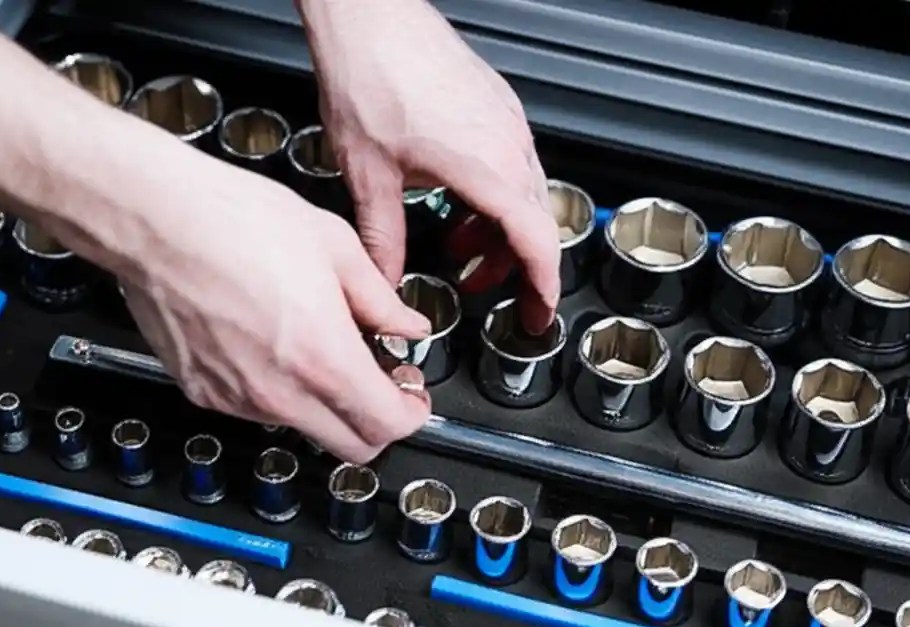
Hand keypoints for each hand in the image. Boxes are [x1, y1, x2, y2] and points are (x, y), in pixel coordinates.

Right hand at [100, 135, 431, 461]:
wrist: (153, 218)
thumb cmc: (233, 219)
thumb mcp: (334, 246)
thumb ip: (380, 299)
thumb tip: (407, 325)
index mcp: (322, 357)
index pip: (387, 426)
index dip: (413, 414)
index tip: (413, 394)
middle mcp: (279, 392)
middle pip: (352, 448)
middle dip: (378, 423)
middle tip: (382, 382)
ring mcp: (237, 398)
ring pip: (304, 429)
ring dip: (327, 405)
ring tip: (323, 349)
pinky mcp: (202, 391)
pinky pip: (257, 411)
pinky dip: (281, 392)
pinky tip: (278, 345)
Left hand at [299, 0, 559, 332]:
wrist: (368, 16)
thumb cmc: (370, 76)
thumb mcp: (368, 176)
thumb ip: (382, 240)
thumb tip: (387, 284)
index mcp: (487, 166)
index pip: (536, 243)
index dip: (541, 287)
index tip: (537, 314)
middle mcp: (507, 142)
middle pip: (534, 222)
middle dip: (514, 266)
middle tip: (490, 293)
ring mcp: (504, 120)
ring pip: (522, 192)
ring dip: (498, 229)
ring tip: (460, 249)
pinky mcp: (493, 104)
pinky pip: (511, 164)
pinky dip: (492, 196)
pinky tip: (456, 202)